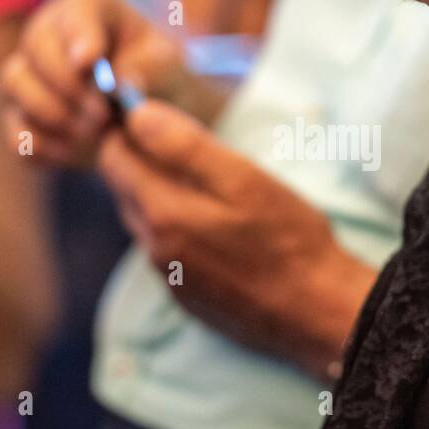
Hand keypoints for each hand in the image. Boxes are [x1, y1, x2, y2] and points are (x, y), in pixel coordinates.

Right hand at [0, 0, 184, 167]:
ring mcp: (31, 71)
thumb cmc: (162, 77)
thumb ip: (152, 68)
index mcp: (91, 6)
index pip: (76, 11)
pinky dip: (41, 144)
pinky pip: (15, 128)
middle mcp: (51, 31)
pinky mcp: (24, 114)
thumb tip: (120, 82)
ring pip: (14, 82)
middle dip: (67, 85)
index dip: (78, 36)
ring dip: (53, 113)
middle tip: (102, 115)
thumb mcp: (172, 68)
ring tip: (95, 133)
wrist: (153, 116)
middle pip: (36, 45)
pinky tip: (75, 153)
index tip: (88, 63)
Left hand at [97, 100, 375, 376]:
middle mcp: (153, 247)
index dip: (127, 130)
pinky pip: (165, 249)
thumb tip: (138, 115)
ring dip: (161, 194)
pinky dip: (178, 227)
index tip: (154, 115)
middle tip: (187, 144)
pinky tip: (217, 226)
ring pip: (145, 220)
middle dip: (143, 161)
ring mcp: (168, 277)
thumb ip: (184, 145)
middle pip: (124, 189)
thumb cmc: (287, 239)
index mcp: (161, 212)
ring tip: (206, 183)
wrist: (315, 313)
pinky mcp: (185, 296)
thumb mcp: (243, 178)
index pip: (113, 158)